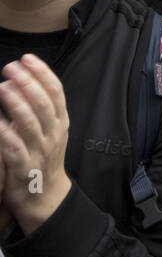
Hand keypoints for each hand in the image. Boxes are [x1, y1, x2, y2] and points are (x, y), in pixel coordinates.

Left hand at [0, 56, 71, 233]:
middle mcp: (53, 134)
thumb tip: (20, 80)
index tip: (27, 58)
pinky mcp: (25, 169)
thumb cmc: (43, 158)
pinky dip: (5, 134)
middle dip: (27, 83)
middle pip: (43, 104)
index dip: (42, 73)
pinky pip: (15, 149)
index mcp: (60, 122)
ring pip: (30, 124)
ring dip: (16, 104)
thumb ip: (39, 108)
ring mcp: (40, 152)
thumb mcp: (50, 130)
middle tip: (10, 67)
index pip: (56, 92)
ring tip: (2, 87)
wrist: (46, 198)